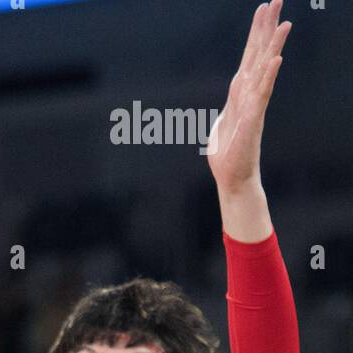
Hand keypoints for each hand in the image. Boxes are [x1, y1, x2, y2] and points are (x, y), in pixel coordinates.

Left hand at [207, 1, 290, 193]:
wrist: (231, 181)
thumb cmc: (227, 155)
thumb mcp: (222, 123)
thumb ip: (229, 105)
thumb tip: (233, 94)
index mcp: (240, 94)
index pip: (250, 57)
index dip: (255, 33)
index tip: (263, 8)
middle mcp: (250, 95)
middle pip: (259, 55)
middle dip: (266, 28)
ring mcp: (253, 106)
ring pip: (265, 69)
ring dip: (273, 46)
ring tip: (283, 23)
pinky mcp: (252, 120)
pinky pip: (262, 94)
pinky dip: (268, 76)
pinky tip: (275, 60)